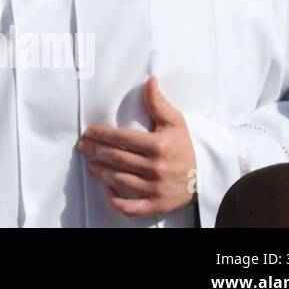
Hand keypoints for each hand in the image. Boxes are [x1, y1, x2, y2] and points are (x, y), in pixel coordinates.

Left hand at [77, 77, 197, 215]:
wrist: (207, 176)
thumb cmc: (186, 146)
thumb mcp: (175, 122)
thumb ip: (158, 103)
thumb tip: (150, 81)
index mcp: (159, 146)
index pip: (121, 138)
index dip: (100, 134)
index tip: (88, 132)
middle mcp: (156, 167)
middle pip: (116, 158)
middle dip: (95, 150)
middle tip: (82, 146)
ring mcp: (156, 188)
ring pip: (120, 180)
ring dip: (101, 172)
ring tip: (91, 165)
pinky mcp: (158, 205)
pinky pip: (131, 207)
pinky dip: (116, 201)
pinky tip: (107, 191)